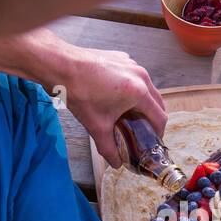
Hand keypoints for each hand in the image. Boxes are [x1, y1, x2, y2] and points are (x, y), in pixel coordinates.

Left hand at [60, 46, 166, 166]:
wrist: (61, 66)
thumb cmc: (78, 92)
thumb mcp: (96, 126)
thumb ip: (109, 148)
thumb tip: (116, 163)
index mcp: (138, 92)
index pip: (159, 117)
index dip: (158, 132)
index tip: (152, 140)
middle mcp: (140, 75)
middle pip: (157, 102)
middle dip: (152, 117)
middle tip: (141, 130)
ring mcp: (132, 64)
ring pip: (147, 87)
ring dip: (142, 102)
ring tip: (128, 113)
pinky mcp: (122, 58)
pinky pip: (134, 76)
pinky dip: (132, 88)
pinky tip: (116, 96)